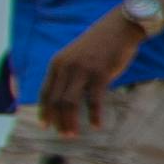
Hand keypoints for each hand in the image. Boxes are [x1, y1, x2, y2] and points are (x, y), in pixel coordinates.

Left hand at [36, 11, 140, 132]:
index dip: (44, 111)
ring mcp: (82, 71)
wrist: (119, 28)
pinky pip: (94, 100)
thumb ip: (67, 72)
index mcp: (57, 64)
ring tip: (73, 134)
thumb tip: (63, 95)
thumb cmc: (99, 44)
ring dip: (70, 122)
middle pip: (56, 101)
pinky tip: (97, 125)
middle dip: (57, 121)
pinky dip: (94, 115)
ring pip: (70, 103)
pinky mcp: (100, 74)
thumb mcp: (75, 56)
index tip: (45, 125)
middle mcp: (66, 68)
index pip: (45, 93)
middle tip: (62, 134)